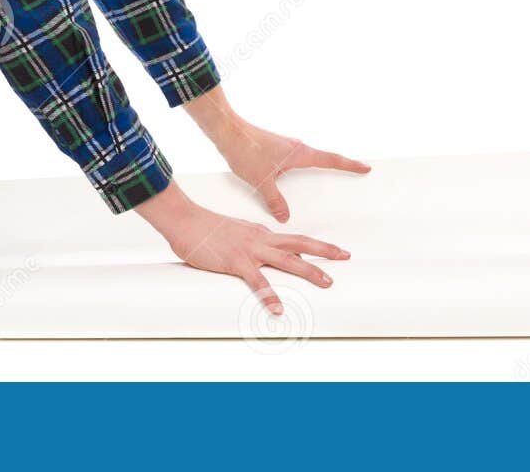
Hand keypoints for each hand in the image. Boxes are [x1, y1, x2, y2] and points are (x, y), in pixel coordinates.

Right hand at [134, 182, 349, 314]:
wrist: (184, 220)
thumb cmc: (202, 228)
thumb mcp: (231, 233)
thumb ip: (244, 244)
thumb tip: (253, 258)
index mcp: (259, 232)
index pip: (290, 240)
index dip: (311, 247)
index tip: (329, 252)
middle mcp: (260, 238)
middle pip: (299, 243)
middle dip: (324, 250)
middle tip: (345, 256)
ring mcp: (250, 250)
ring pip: (287, 260)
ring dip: (309, 270)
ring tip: (327, 282)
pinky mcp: (236, 261)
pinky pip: (257, 281)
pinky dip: (269, 295)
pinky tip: (277, 309)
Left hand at [182, 86, 370, 221]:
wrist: (227, 132)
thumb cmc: (246, 152)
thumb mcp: (262, 182)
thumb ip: (275, 201)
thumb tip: (284, 217)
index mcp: (299, 154)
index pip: (331, 160)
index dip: (350, 165)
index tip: (366, 167)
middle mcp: (296, 147)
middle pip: (325, 157)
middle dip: (340, 164)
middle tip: (357, 170)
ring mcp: (286, 145)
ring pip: (310, 156)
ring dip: (321, 163)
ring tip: (333, 172)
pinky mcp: (276, 146)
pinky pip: (296, 157)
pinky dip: (304, 164)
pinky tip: (297, 173)